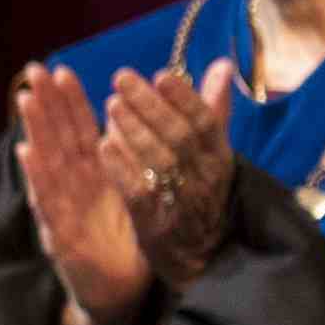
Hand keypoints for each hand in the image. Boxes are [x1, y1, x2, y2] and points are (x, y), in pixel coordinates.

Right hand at [11, 61, 149, 324]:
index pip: (81, 132)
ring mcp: (64, 210)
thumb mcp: (147, 192)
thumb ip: (157, 154)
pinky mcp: (61, 236)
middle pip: (58, 139)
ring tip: (27, 99)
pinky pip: (48, 202)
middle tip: (35, 70)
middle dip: (46, 104)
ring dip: (35, 129)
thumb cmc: (132, 240)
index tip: (62, 70)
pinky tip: (27, 153)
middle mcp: (75, 188)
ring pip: (48, 163)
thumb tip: (165, 119)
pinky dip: (36, 176)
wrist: (123, 294)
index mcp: (96, 177)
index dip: (71, 102)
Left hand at [101, 68, 238, 287]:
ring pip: (159, 161)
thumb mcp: (213, 155)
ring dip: (134, 130)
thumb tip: (222, 66)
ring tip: (111, 105)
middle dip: (150, 105)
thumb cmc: (201, 194)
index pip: (206, 122)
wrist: (199, 258)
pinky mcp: (155, 223)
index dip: (185, 97)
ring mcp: (181, 202)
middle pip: (180, 136)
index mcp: (220, 159)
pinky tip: (102, 145)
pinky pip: (139, 191)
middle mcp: (205, 179)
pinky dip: (121, 167)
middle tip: (122, 79)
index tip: (160, 74)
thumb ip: (213, 111)